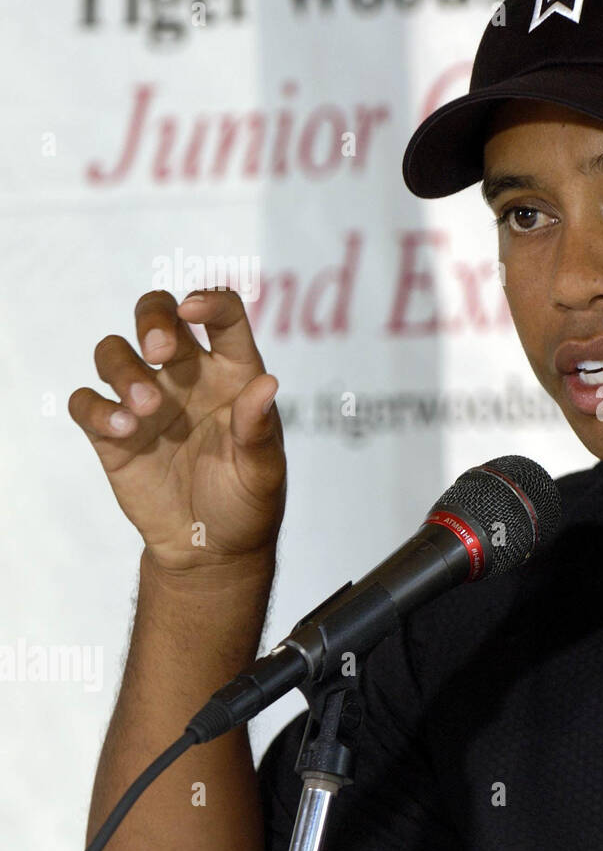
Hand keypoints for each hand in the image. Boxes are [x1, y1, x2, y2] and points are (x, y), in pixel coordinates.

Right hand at [69, 289, 286, 574]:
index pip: (223, 316)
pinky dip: (97, 408)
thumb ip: (258, 431)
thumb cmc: (246, 501)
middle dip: (152, 317)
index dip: (209, 301)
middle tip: (159, 350)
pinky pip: (87, 402)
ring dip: (122, 368)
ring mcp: (146, 400)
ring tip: (145, 409)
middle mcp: (186, 376)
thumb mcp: (263, 472)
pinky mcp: (113, 432)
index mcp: (232, 373)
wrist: (212, 549)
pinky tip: (124, 431)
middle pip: (156, 313)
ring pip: (114, 351)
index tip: (194, 310)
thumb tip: (266, 386)